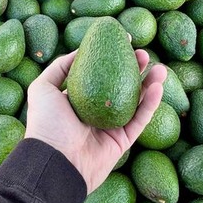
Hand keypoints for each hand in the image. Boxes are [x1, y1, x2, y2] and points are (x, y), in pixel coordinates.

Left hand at [23, 49, 165, 193]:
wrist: (55, 161)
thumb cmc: (46, 124)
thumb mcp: (42, 88)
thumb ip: (59, 67)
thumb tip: (79, 50)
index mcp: (78, 98)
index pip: (99, 73)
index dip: (112, 57)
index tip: (125, 41)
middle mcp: (96, 111)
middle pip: (120, 85)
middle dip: (134, 68)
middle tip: (144, 54)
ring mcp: (110, 126)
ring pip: (135, 102)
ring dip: (149, 84)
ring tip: (159, 68)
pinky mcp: (122, 142)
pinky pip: (140, 120)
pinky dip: (151, 104)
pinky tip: (158, 86)